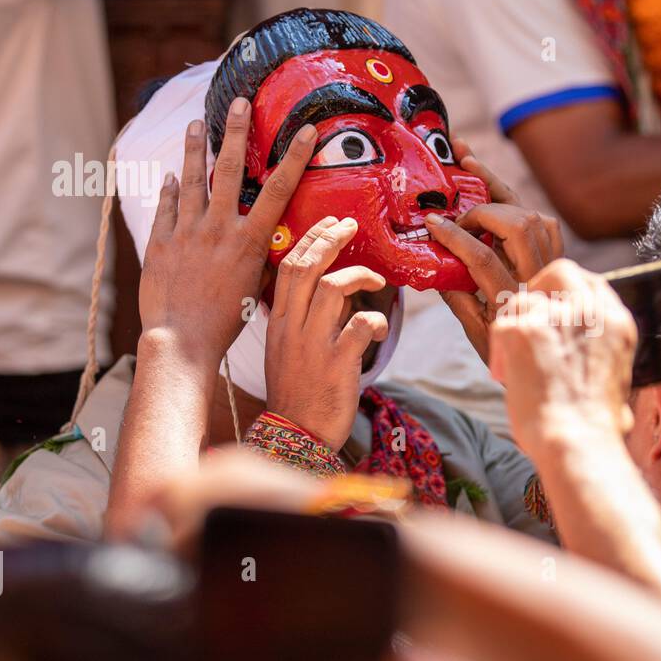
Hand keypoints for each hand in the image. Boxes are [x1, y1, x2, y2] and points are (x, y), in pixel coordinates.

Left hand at [139, 100, 315, 367]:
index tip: (306, 130)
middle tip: (238, 102)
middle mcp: (218, 228)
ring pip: (191, 180)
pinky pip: (165, 208)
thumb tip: (280, 247)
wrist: (182, 339)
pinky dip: (168, 190)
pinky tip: (169, 176)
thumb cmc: (227, 321)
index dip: (294, 157)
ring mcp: (186, 232)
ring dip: (195, 149)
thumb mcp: (258, 291)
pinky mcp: (160, 242)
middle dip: (234, 132)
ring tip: (197, 124)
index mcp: (249, 241)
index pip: (277, 190)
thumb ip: (267, 261)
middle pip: (228, 170)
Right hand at [264, 217, 389, 449]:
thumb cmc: (297, 393)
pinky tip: (380, 330)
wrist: (296, 436)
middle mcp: (293, 329)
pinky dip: (377, 320)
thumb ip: (306, 320)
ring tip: (378, 280)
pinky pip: (361, 325)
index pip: (288, 268)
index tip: (329, 223)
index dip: (309, 240)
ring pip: (331, 288)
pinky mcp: (337, 363)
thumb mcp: (289, 351)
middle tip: (351, 226)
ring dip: (359, 275)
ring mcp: (313, 345)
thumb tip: (332, 293)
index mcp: (280, 323)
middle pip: (306, 268)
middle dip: (330, 240)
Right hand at [423, 140, 563, 363]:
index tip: (432, 223)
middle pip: (517, 226)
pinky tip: (503, 200)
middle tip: (456, 213)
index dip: (455, 236)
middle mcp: (539, 282)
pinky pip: (548, 227)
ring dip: (502, 194)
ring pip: (536, 218)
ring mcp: (555, 273)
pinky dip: (524, 209)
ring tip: (472, 168)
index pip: (482, 257)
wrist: (554, 378)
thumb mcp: (476, 334)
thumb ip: (457, 298)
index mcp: (513, 302)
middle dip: (482, 210)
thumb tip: (434, 265)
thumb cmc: (509, 358)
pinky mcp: (563, 266)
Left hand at [488, 259, 635, 456]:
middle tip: (528, 317)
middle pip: (561, 271)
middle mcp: (590, 312)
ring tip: (512, 358)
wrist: (577, 442)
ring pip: (523, 297)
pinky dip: (498, 349)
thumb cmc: (595, 426)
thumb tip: (586, 363)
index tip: (556, 313)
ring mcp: (554, 317)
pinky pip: (500, 324)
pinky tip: (504, 374)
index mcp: (617, 322)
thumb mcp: (617, 380)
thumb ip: (601, 357)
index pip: (592, 283)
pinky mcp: (522, 330)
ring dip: (514, 324)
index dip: (569, 294)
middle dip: (541, 289)